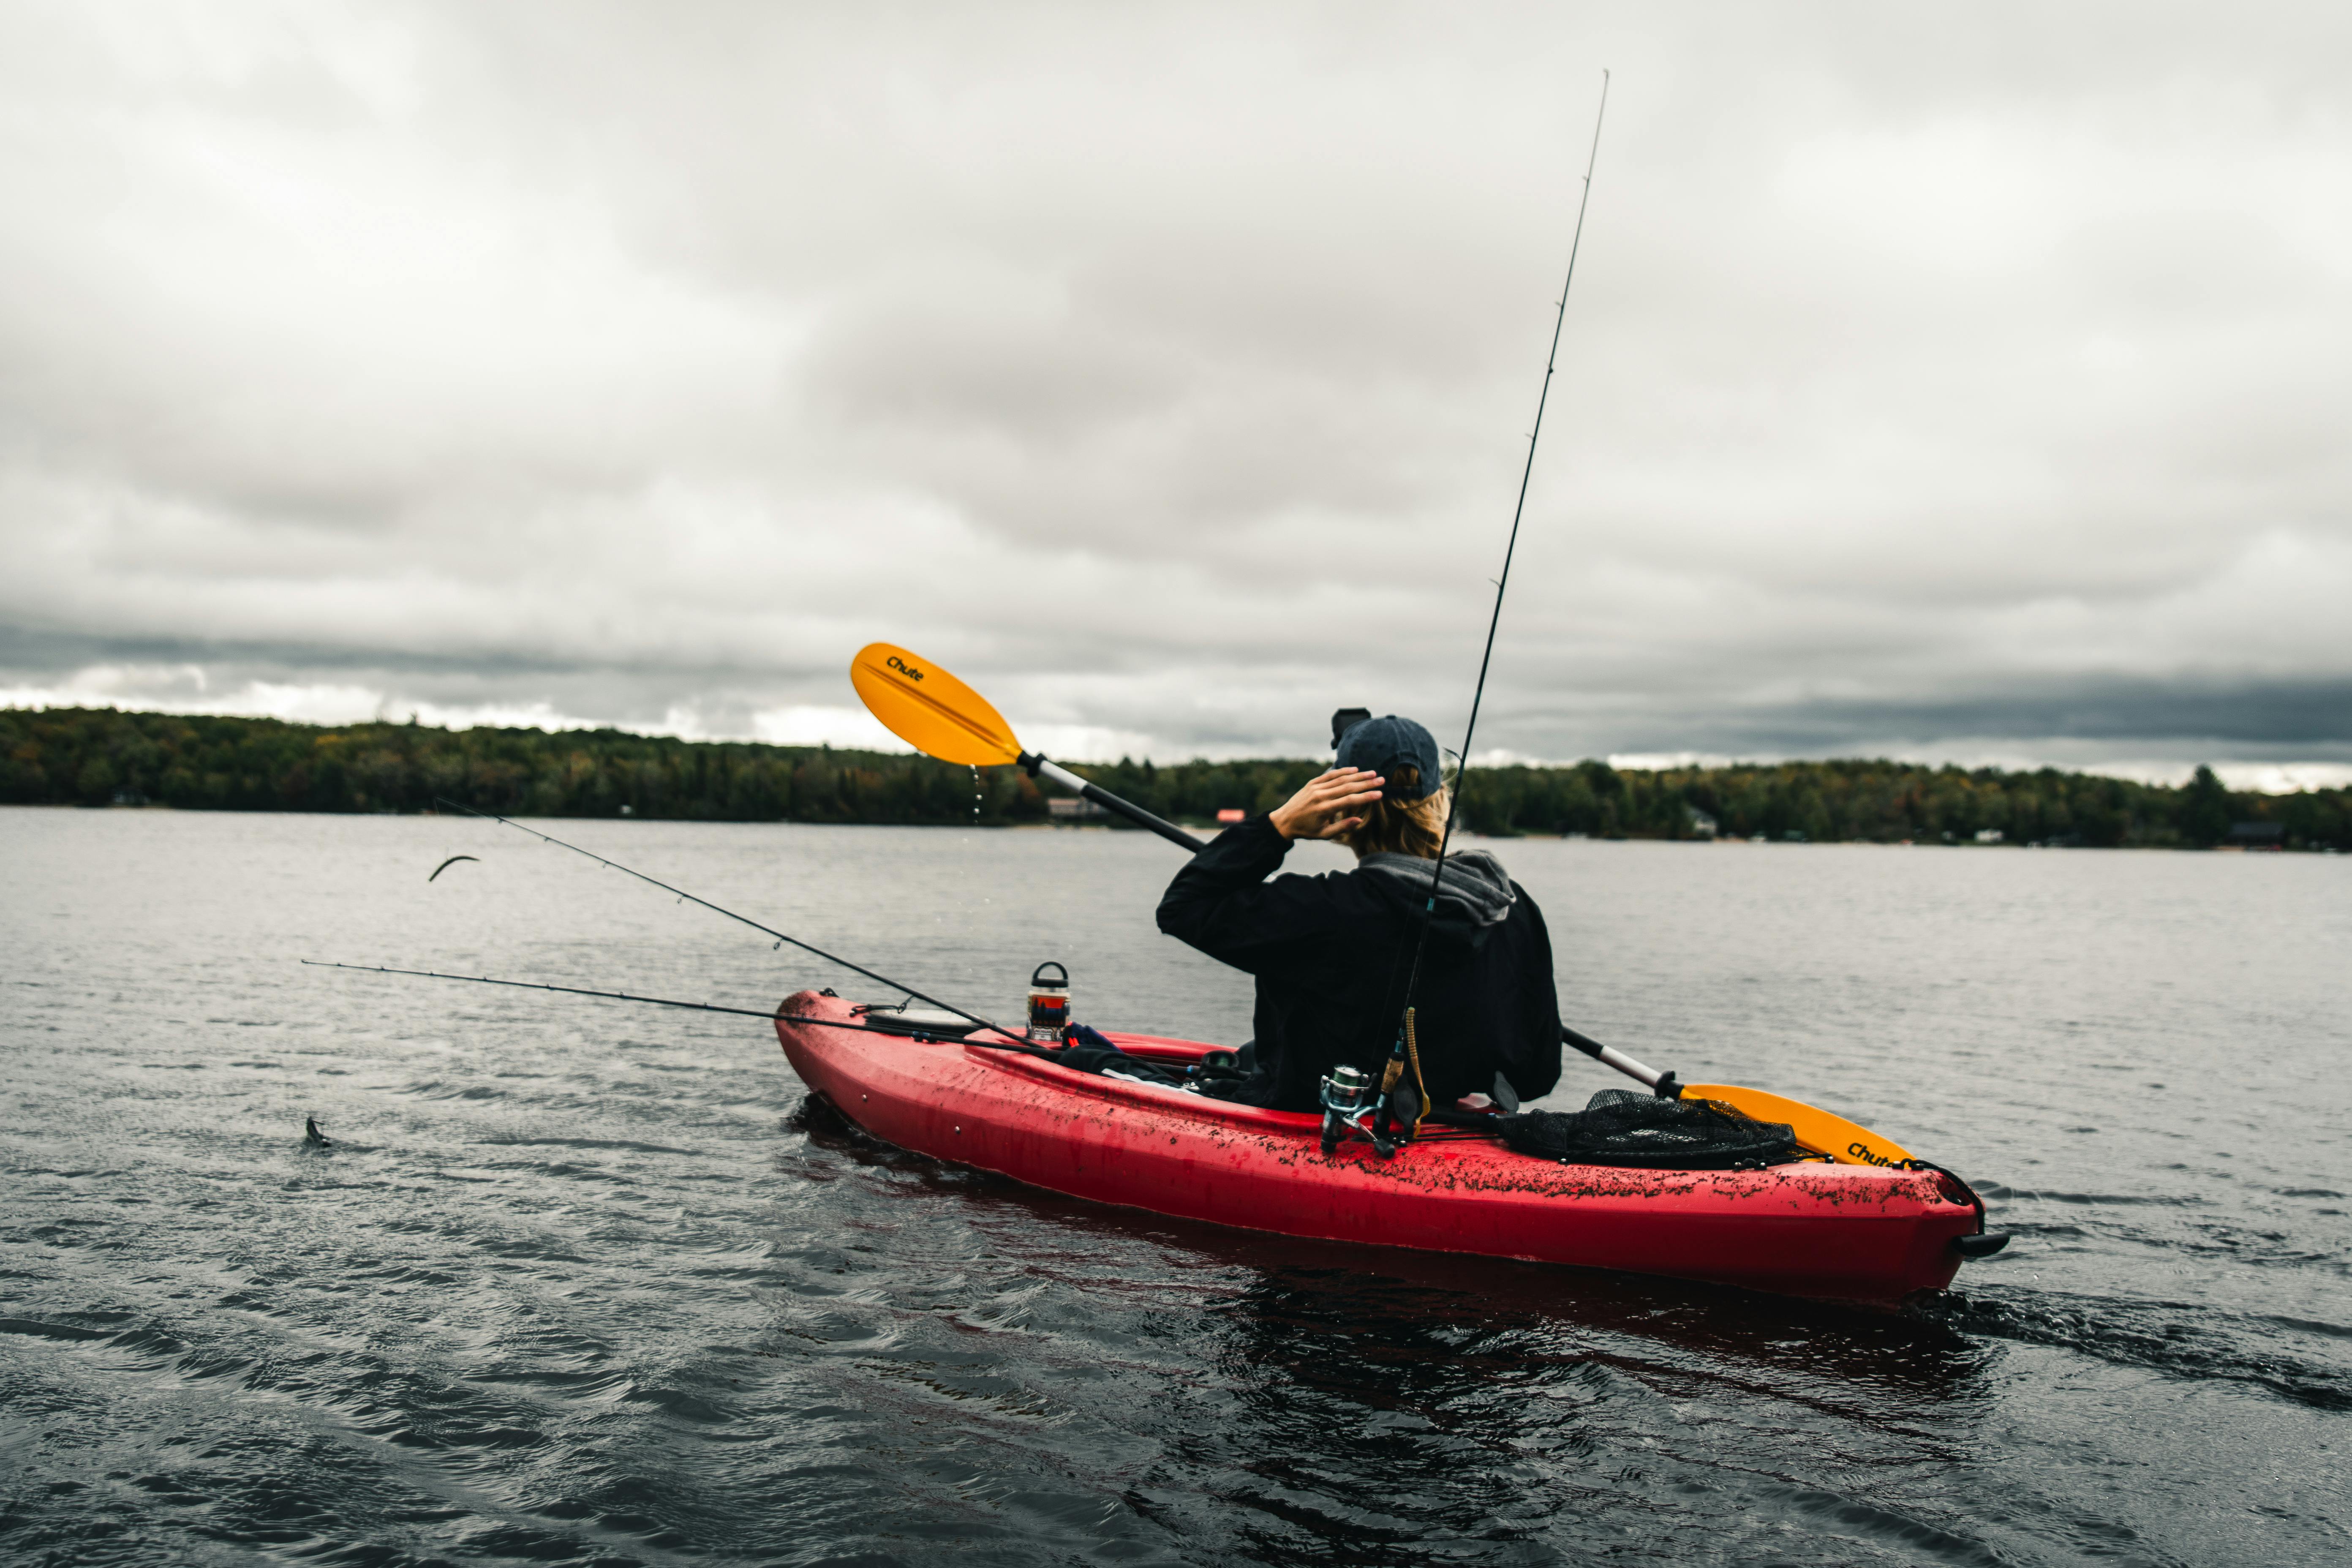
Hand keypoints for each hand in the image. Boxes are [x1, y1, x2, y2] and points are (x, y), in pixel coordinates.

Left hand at [1268, 767, 1384, 840]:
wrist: (1284, 821)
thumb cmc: (1306, 830)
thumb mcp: (1324, 835)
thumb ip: (1342, 827)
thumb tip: (1360, 819)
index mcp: (1324, 809)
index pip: (1350, 800)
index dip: (1366, 797)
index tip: (1380, 794)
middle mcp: (1320, 796)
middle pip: (1348, 786)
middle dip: (1366, 783)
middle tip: (1381, 780)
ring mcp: (1315, 787)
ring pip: (1340, 779)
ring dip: (1358, 775)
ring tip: (1372, 773)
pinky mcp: (1312, 783)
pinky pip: (1329, 775)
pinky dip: (1342, 771)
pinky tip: (1354, 769)